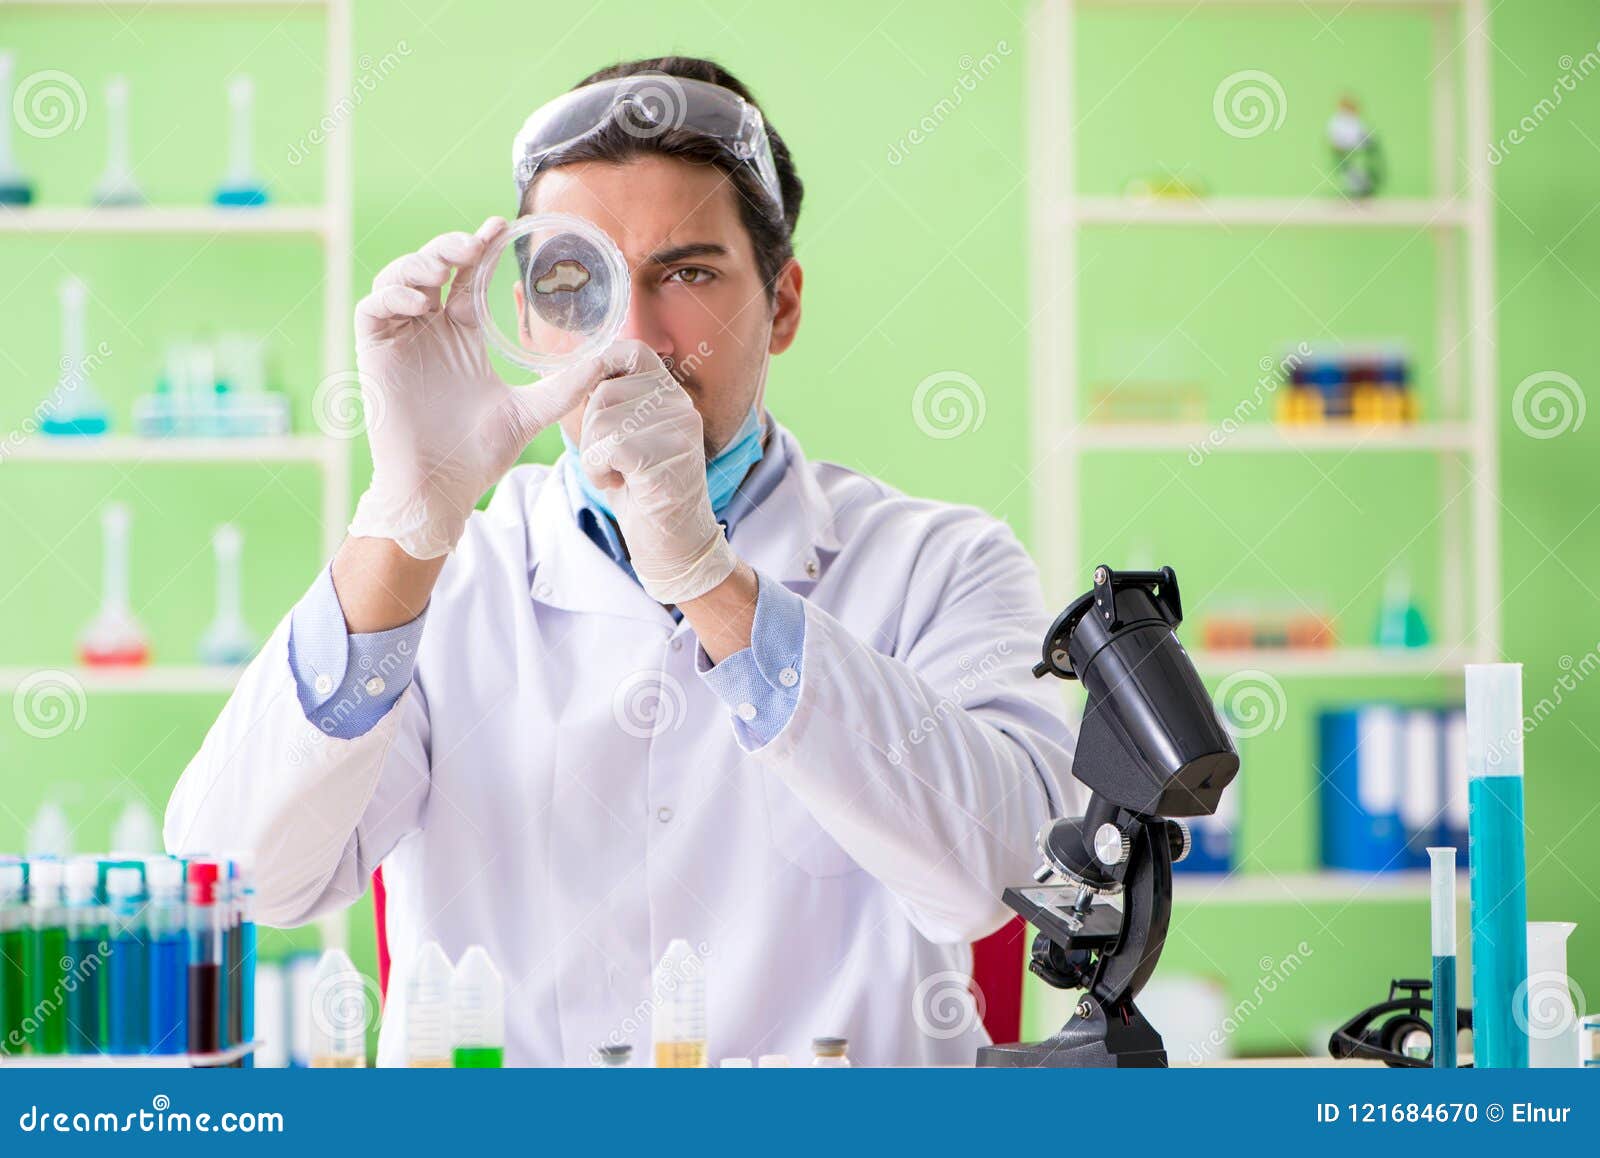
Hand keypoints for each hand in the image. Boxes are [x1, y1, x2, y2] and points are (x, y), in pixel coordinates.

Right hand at [346, 217, 598, 558]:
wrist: (441, 488)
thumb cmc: (479, 454)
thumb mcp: (531, 411)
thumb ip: (567, 384)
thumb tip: (612, 361)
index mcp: (462, 334)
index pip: (468, 278)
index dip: (481, 248)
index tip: (503, 225)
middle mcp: (429, 330)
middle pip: (432, 267)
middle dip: (451, 246)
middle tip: (476, 241)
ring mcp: (400, 340)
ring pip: (399, 278)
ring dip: (420, 263)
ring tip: (447, 266)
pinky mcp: (373, 353)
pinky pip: (372, 308)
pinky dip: (393, 296)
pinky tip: (423, 303)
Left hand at [576, 341, 738, 604]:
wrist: (674, 544)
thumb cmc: (644, 491)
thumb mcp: (632, 438)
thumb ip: (617, 403)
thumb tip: (583, 368)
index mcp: (671, 395)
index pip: (632, 351)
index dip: (602, 367)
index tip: (595, 401)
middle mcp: (681, 406)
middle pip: (603, 392)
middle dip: (590, 431)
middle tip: (613, 461)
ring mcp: (679, 431)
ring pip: (602, 421)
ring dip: (593, 456)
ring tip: (619, 475)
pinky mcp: (668, 460)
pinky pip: (608, 449)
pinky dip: (599, 472)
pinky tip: (620, 485)